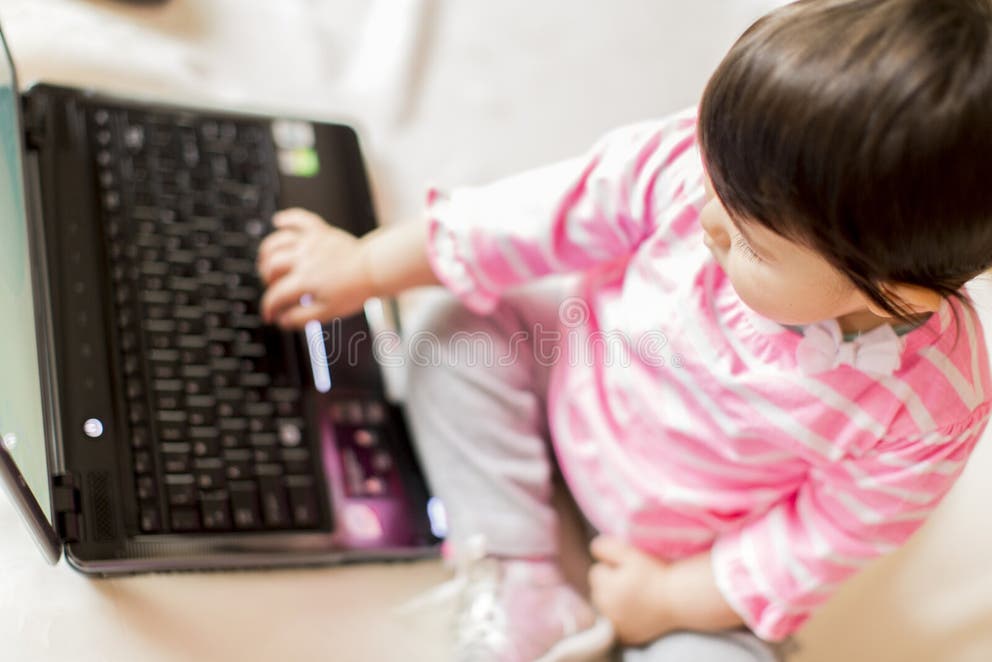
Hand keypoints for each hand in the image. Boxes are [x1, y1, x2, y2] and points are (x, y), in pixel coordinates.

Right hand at [257, 208, 373, 327]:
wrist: (374, 269)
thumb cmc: (354, 290)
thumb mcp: (328, 312)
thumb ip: (302, 318)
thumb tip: (282, 320)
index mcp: (305, 280)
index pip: (276, 295)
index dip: (268, 308)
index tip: (269, 315)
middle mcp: (304, 259)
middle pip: (272, 266)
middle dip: (267, 279)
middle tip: (273, 287)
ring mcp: (311, 242)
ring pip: (278, 241)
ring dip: (267, 252)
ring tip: (268, 261)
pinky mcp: (320, 230)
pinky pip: (300, 218)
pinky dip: (287, 218)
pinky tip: (278, 221)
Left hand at [589, 536, 675, 645]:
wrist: (679, 599)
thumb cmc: (656, 573)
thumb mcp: (631, 553)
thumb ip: (606, 548)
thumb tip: (593, 550)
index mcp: (606, 587)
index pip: (596, 572)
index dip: (611, 567)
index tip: (628, 569)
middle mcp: (607, 609)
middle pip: (598, 591)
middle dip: (609, 584)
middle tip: (632, 582)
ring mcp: (616, 625)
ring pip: (605, 608)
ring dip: (613, 601)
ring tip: (635, 596)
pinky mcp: (626, 636)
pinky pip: (615, 624)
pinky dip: (621, 618)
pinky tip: (636, 610)